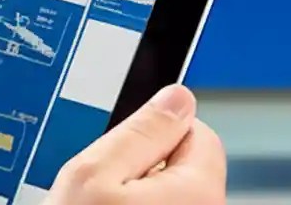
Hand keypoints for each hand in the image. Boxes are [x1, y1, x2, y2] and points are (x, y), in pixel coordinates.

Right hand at [46, 85, 225, 204]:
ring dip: (136, 197)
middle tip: (102, 192)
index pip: (195, 128)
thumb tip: (177, 96)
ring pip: (166, 194)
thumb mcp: (92, 175)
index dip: (150, 134)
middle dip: (142, 168)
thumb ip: (139, 130)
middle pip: (182, 165)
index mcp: (199, 191)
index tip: (119, 154)